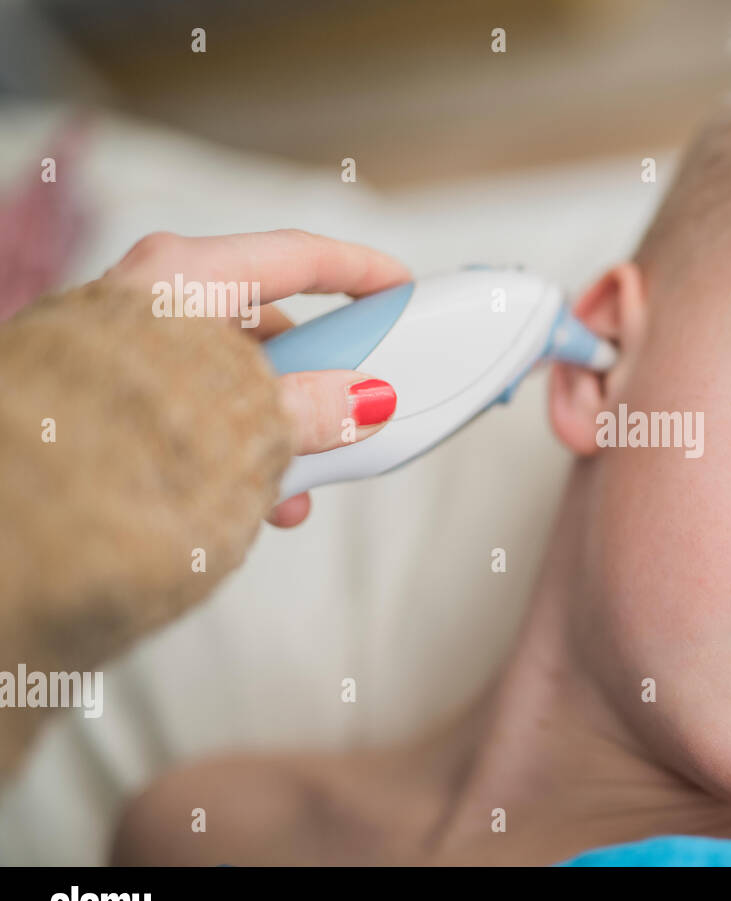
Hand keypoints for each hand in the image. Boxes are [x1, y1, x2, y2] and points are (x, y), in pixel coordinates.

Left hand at [99, 228, 409, 526]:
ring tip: (294, 488)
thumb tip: (362, 401)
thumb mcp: (251, 421)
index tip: (397, 285)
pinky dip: (230, 447)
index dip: (359, 270)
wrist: (22, 516)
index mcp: (184, 279)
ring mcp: (123, 351)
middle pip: (263, 324)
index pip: (295, 257)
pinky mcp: (106, 400)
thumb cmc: (113, 443)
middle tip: (352, 414)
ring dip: (274, 429)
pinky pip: (192, 410)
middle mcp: (149, 303)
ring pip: (228, 377)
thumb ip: (318, 407)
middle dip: (315, 378)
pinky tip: (250, 498)